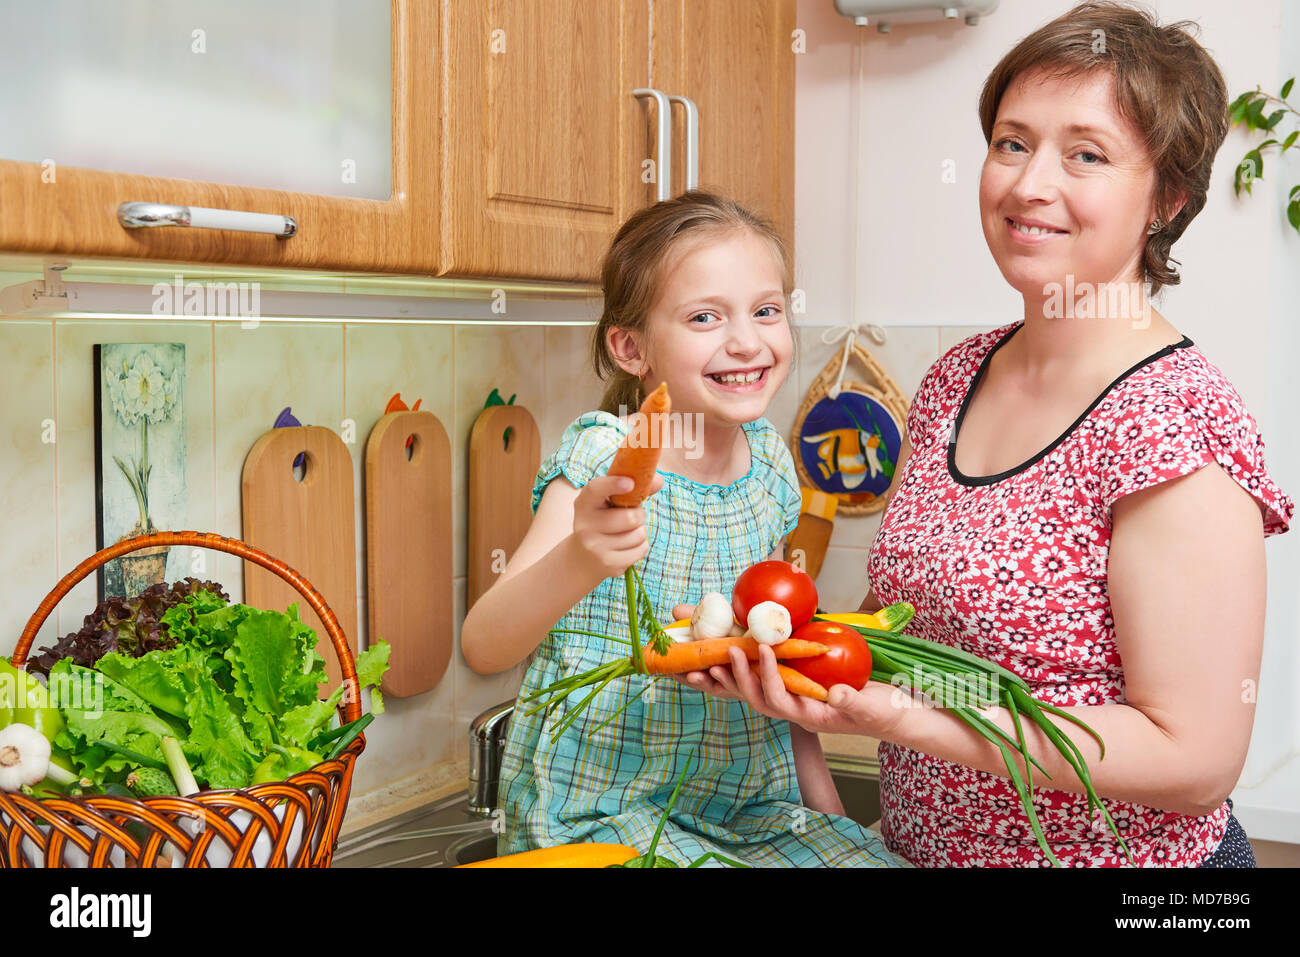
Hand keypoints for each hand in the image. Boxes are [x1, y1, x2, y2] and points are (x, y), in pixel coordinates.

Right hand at [570, 473, 664, 578]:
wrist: (583, 558)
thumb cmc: (602, 522)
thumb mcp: (608, 504)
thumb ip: (633, 490)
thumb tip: (659, 480)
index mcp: (585, 503)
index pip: (595, 489)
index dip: (613, 484)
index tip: (630, 483)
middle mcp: (585, 525)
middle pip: (630, 517)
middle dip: (639, 515)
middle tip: (631, 516)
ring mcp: (595, 546)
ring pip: (638, 534)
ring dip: (640, 531)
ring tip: (626, 532)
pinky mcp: (608, 563)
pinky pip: (641, 550)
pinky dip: (640, 546)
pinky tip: (626, 546)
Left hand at [692, 644, 916, 736]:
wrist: (892, 715)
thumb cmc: (884, 714)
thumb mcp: (872, 709)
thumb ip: (853, 703)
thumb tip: (835, 694)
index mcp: (810, 717)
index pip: (779, 699)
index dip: (768, 675)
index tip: (764, 648)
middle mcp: (797, 710)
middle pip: (758, 698)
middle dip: (739, 676)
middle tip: (728, 650)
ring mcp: (796, 699)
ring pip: (757, 690)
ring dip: (735, 675)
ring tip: (715, 657)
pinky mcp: (799, 686)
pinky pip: (769, 677)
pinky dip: (752, 666)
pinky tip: (741, 648)